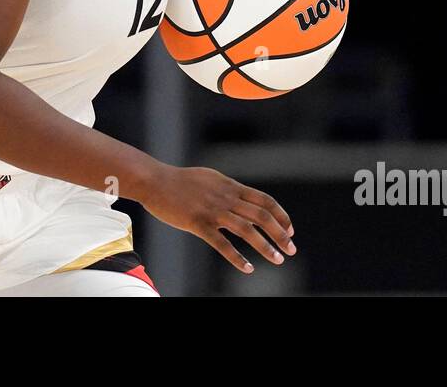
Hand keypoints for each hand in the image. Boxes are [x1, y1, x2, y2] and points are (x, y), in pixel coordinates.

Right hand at [139, 165, 295, 272]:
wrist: (154, 181)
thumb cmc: (179, 181)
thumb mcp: (210, 178)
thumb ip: (227, 189)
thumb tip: (241, 196)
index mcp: (231, 186)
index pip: (265, 200)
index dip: (281, 215)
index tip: (290, 230)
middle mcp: (226, 198)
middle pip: (262, 216)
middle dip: (281, 234)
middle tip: (292, 250)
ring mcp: (213, 211)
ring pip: (247, 230)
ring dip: (266, 247)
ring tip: (278, 260)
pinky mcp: (198, 223)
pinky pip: (222, 244)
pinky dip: (237, 258)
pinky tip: (248, 268)